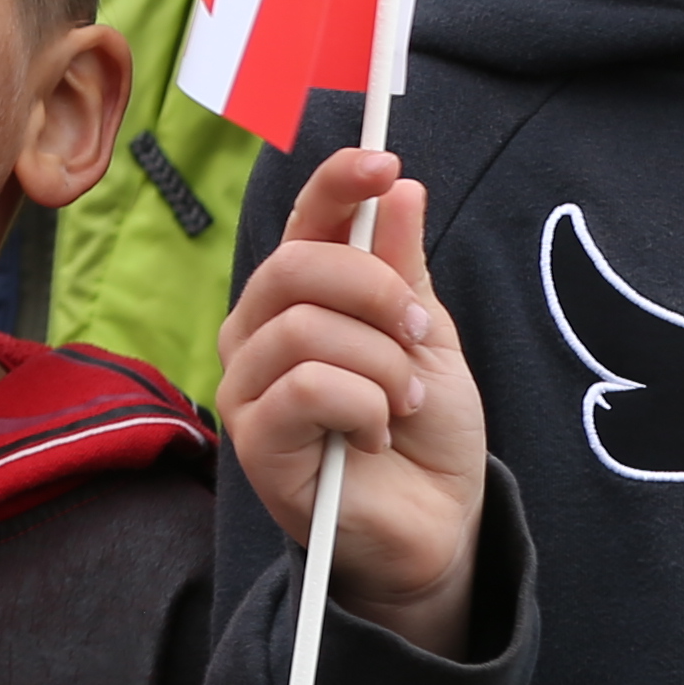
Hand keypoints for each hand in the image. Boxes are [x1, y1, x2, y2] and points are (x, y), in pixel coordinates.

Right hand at [214, 148, 484, 659]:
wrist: (436, 522)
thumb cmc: (424, 430)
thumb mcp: (429, 338)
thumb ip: (405, 270)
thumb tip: (400, 190)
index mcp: (299, 296)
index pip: (303, 220)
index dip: (337, 183)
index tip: (385, 162)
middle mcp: (258, 331)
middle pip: (295, 265)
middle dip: (376, 292)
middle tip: (420, 335)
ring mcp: (247, 386)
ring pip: (305, 329)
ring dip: (381, 366)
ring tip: (403, 405)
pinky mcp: (253, 441)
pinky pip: (306, 388)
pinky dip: (363, 408)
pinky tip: (374, 435)